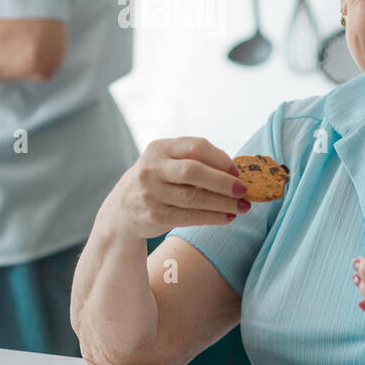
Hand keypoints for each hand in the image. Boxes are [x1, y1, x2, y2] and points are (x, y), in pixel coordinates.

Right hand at [96, 137, 252, 241]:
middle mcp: (152, 169)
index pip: (195, 146)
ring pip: (195, 198)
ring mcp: (151, 193)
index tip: (237, 171)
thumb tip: (235, 171)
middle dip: (224, 181)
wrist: (121, 212)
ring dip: (223, 203)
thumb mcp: (166, 162)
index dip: (220, 158)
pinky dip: (213, 217)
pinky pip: (190, 217)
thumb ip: (194, 161)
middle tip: (244, 190)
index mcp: (159, 148)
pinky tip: (227, 217)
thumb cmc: (155, 182)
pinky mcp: (155, 216)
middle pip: (194, 171)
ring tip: (242, 207)